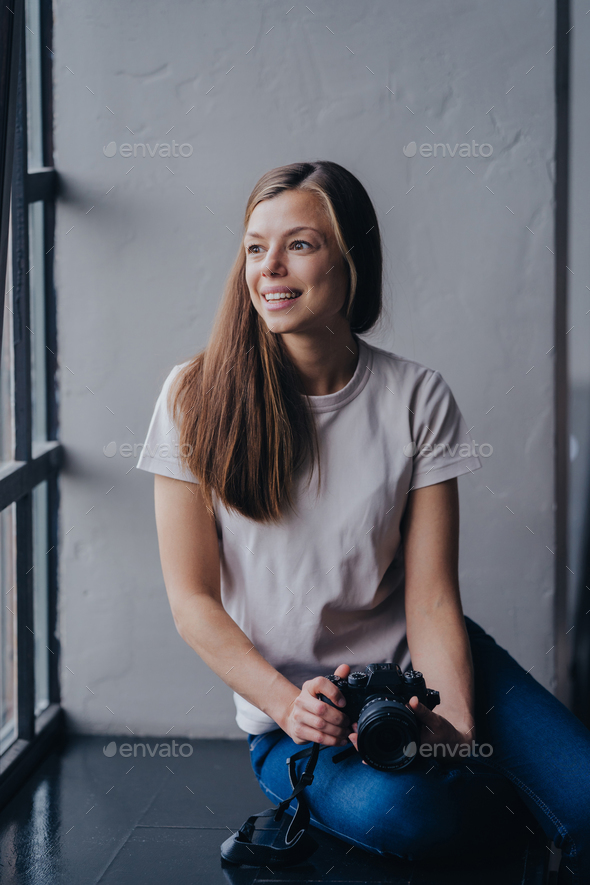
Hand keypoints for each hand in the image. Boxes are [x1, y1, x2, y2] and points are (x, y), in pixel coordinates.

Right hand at [280, 664, 352, 746]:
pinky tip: (340, 740)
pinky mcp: (299, 731)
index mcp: (309, 687)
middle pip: (322, 709)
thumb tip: (346, 668)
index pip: (320, 683)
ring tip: (346, 732)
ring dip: (337, 731)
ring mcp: (298, 716)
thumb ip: (336, 678)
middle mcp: (301, 700)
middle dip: (339, 718)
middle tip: (348, 722)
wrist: (293, 716)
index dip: (334, 692)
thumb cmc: (313, 702)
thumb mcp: (323, 690)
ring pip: (321, 725)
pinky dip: (332, 741)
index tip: (344, 702)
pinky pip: (318, 738)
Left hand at [348, 697, 475, 763]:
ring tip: (354, 736)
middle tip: (350, 736)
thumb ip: (423, 711)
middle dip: (363, 746)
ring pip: (382, 754)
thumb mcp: (436, 720)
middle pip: (379, 755)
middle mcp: (406, 755)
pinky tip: (366, 740)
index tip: (356, 738)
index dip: (368, 748)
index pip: (385, 754)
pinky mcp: (405, 751)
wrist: (454, 745)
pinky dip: (376, 746)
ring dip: (368, 746)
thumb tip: (412, 700)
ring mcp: (405, 755)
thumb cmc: (445, 734)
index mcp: (412, 750)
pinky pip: (388, 751)